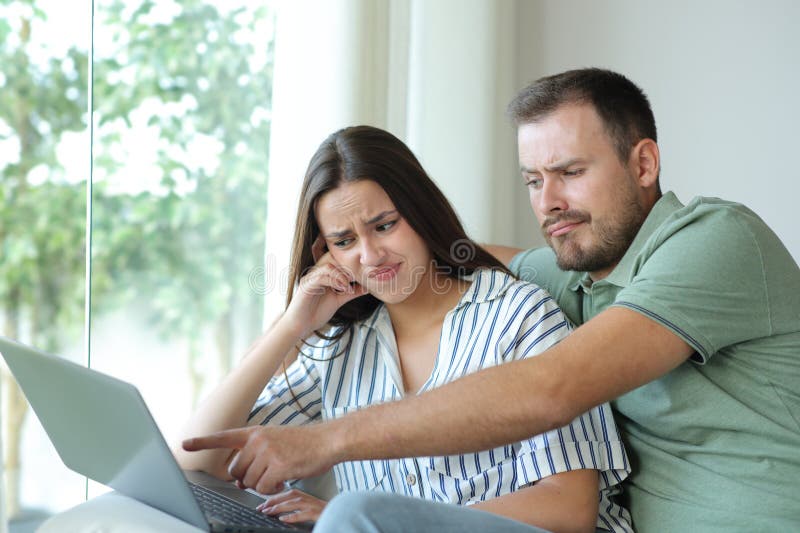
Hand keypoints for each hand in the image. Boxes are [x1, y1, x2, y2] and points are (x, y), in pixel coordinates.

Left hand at [182, 424, 337, 494]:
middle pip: (236, 471)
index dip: (202, 442)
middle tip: (266, 473)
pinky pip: (264, 488)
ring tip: (280, 472)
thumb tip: (239, 480)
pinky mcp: (278, 465)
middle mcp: (257, 440)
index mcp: (255, 432)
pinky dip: (273, 488)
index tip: (184, 444)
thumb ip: (254, 455)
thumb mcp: (275, 440)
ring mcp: (267, 452)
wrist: (327, 441)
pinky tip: (285, 478)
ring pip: (249, 482)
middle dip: (247, 478)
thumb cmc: (303, 443)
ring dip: (263, 484)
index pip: (223, 437)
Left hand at [256, 488, 326, 523]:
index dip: (272, 498)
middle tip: (261, 508)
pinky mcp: (316, 513)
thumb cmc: (322, 512)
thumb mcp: (306, 505)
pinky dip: (292, 516)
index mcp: (304, 495)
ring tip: (268, 512)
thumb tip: (277, 508)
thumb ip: (294, 504)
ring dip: (279, 508)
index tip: (262, 505)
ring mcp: (312, 505)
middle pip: (287, 496)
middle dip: (273, 501)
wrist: (340, 514)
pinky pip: (302, 514)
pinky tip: (283, 519)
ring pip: (293, 504)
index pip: (285, 493)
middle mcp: (307, 498)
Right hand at [282, 237, 366, 337]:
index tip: (360, 276)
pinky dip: (334, 281)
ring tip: (348, 287)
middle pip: (332, 259)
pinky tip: (342, 289)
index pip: (336, 260)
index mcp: (323, 274)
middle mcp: (315, 273)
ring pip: (328, 266)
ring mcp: (310, 278)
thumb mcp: (338, 300)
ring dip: (342, 275)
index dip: (350, 265)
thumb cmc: (316, 313)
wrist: (300, 326)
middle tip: (356, 279)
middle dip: (347, 268)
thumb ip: (351, 292)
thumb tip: (367, 287)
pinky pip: (321, 277)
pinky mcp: (306, 285)